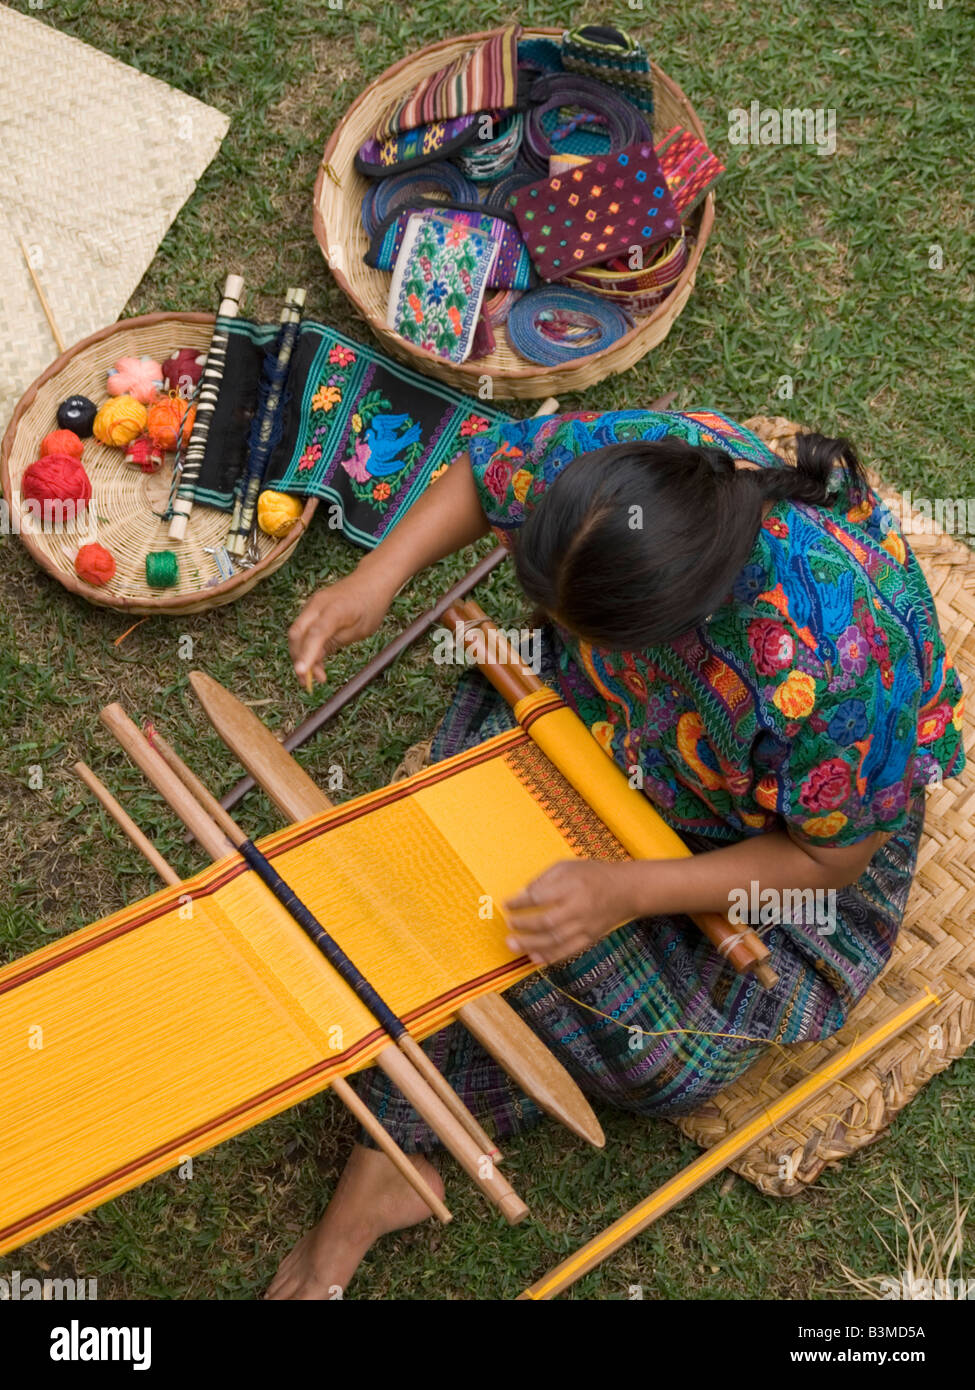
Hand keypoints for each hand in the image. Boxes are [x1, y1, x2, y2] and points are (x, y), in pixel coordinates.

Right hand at [288, 569, 394, 688]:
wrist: (372, 580)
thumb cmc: (371, 605)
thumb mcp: (360, 630)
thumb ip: (336, 642)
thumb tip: (314, 659)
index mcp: (335, 609)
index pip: (315, 634)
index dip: (307, 654)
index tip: (302, 673)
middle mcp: (318, 605)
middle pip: (297, 634)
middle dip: (298, 659)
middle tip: (306, 682)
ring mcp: (313, 605)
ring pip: (297, 633)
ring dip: (301, 655)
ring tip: (312, 677)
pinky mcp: (312, 608)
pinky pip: (303, 629)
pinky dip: (306, 646)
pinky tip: (315, 662)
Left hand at [504, 860, 635, 965]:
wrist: (626, 890)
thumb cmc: (593, 875)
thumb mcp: (568, 866)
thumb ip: (544, 879)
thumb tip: (522, 894)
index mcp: (572, 886)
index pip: (540, 896)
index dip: (520, 902)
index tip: (506, 904)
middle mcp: (579, 907)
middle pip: (547, 921)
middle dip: (523, 925)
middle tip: (508, 925)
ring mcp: (585, 926)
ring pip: (555, 940)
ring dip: (531, 944)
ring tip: (512, 945)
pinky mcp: (590, 938)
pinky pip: (568, 951)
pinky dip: (550, 956)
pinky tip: (534, 958)